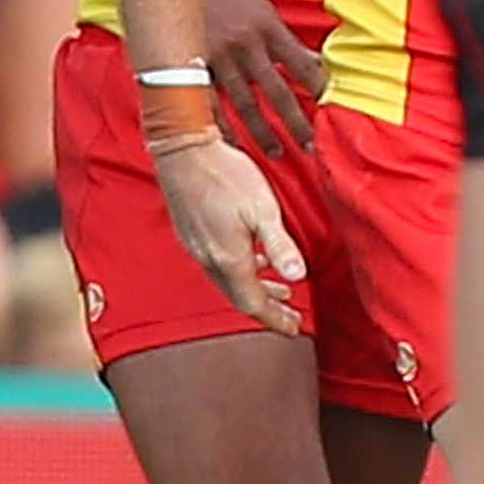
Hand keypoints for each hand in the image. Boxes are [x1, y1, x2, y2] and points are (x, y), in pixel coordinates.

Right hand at [151, 136, 307, 333]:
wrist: (183, 153)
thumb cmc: (227, 176)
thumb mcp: (263, 209)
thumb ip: (281, 244)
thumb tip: (299, 276)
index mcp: (229, 258)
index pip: (253, 302)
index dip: (274, 318)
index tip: (292, 329)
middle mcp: (209, 259)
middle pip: (240, 296)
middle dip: (268, 308)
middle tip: (291, 316)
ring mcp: (198, 247)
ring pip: (229, 280)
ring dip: (256, 288)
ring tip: (282, 290)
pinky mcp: (193, 234)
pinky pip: (219, 265)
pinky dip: (242, 271)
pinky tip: (255, 258)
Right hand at [204, 0, 324, 158]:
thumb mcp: (261, 8)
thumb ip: (285, 38)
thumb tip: (315, 60)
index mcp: (267, 28)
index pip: (301, 62)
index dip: (317, 85)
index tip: (330, 105)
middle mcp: (247, 45)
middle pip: (277, 90)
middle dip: (296, 120)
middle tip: (311, 145)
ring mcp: (218, 59)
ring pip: (245, 104)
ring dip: (263, 131)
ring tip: (278, 152)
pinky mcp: (192, 68)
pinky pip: (210, 105)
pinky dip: (222, 127)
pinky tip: (234, 145)